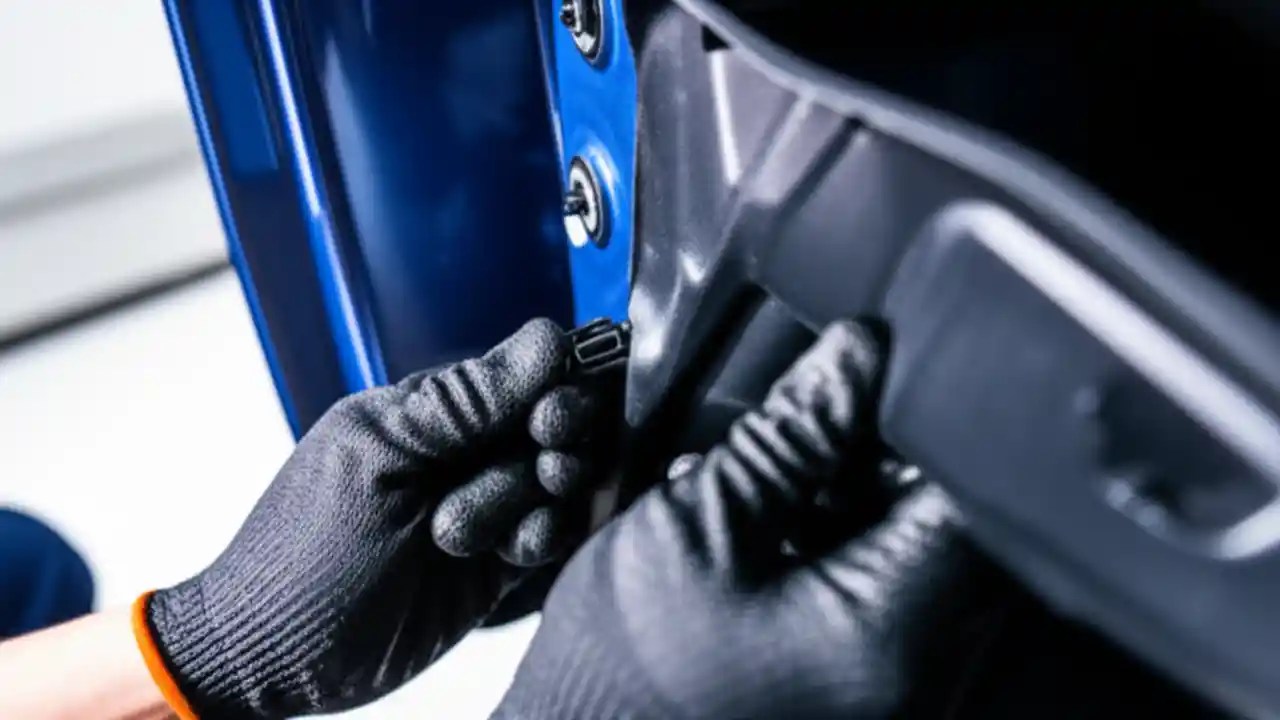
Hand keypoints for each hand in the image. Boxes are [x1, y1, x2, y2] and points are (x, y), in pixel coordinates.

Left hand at [133, 319, 612, 718]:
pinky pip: (551, 533)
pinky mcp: (497, 565)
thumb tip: (547, 338)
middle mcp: (463, 453)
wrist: (280, 657)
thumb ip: (464, 403)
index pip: (519, 373)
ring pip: (556, 481)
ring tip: (505, 531)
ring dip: (542, 498)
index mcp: (427, 412)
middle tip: (546, 467)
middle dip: (557, 443)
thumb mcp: (381, 459)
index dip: (551, 389)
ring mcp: (484, 508)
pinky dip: (546, 537)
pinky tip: (517, 552)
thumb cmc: (307, 550)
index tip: (549, 418)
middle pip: (552, 423)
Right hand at [493, 321, 1002, 718]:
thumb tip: (859, 351)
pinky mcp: (857, 688)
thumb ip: (792, 432)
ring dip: (851, 498)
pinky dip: (832, 548)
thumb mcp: (699, 522)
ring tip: (766, 485)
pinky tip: (763, 529)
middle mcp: (915, 669)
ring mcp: (890, 686)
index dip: (924, 413)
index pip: (967, 490)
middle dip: (881, 455)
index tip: (873, 369)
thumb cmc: (621, 672)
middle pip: (944, 521)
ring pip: (911, 554)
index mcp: (887, 629)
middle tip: (807, 428)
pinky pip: (878, 595)